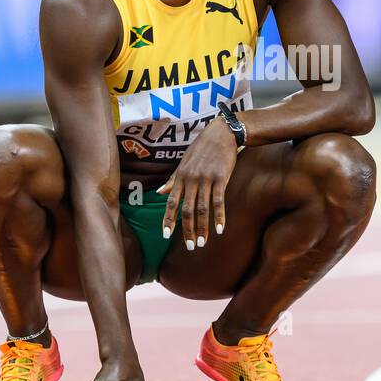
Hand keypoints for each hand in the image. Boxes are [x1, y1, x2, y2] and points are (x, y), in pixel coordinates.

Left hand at [158, 118, 237, 249]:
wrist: (221, 133)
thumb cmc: (202, 147)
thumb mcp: (184, 162)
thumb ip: (173, 179)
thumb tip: (159, 193)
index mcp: (180, 177)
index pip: (172, 202)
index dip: (168, 220)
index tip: (166, 235)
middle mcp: (191, 179)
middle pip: (186, 210)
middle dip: (187, 230)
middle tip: (190, 247)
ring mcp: (206, 179)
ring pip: (202, 209)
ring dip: (202, 228)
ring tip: (202, 243)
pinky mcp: (221, 178)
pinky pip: (218, 201)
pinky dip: (219, 217)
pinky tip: (220, 230)